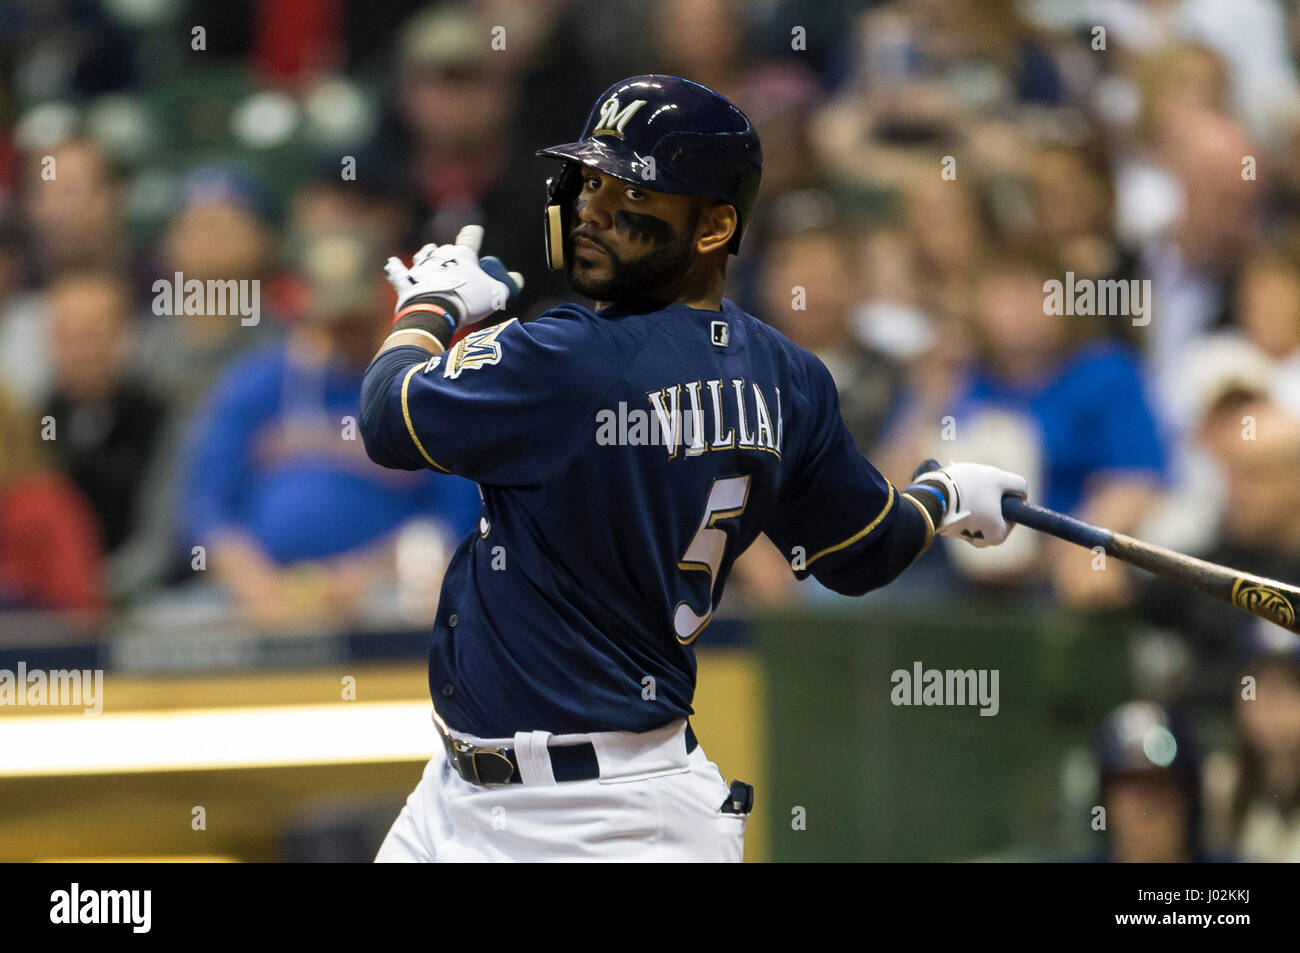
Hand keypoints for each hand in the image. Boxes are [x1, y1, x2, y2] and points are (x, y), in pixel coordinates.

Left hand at [384, 225, 522, 325]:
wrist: (438, 311)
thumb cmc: (470, 299)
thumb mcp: (498, 293)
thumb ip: (510, 284)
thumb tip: (517, 278)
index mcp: (463, 254)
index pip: (471, 238)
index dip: (473, 234)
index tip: (473, 230)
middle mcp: (441, 255)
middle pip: (445, 249)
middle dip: (448, 252)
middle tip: (451, 259)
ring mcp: (421, 267)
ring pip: (423, 257)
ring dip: (425, 256)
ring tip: (425, 255)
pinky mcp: (407, 282)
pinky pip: (400, 273)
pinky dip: (396, 269)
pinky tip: (392, 263)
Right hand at [913, 460, 1027, 546]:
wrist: (931, 495)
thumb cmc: (969, 488)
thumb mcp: (999, 479)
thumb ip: (1017, 483)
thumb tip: (1021, 490)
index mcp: (997, 536)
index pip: (1011, 516)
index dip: (1007, 498)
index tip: (997, 486)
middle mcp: (980, 541)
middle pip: (993, 514)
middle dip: (988, 497)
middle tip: (980, 483)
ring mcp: (961, 535)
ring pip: (975, 512)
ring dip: (973, 497)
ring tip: (963, 483)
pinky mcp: (947, 528)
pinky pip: (959, 512)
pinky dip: (959, 501)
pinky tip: (952, 488)